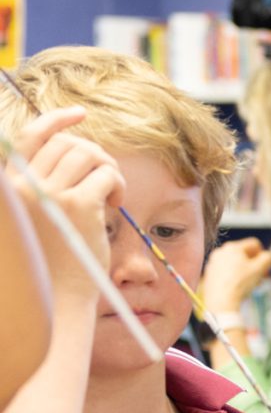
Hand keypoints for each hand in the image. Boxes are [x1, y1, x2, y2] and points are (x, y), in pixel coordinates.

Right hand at [10, 109, 120, 298]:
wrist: (58, 298)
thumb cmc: (49, 261)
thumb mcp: (34, 217)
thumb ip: (40, 184)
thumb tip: (69, 143)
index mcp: (8, 189)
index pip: (29, 138)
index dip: (56, 120)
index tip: (80, 114)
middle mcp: (22, 187)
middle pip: (67, 145)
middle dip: (93, 154)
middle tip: (105, 177)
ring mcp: (48, 195)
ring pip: (89, 155)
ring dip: (108, 169)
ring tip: (110, 195)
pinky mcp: (78, 206)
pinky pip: (106, 174)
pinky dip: (117, 184)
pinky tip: (116, 204)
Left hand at [200, 235, 270, 316]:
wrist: (220, 301)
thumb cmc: (240, 283)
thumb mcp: (259, 269)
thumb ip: (268, 259)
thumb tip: (268, 257)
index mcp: (232, 247)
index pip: (254, 244)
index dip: (263, 255)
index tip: (265, 268)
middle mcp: (220, 251)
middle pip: (243, 254)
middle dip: (254, 265)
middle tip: (260, 277)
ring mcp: (213, 263)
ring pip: (234, 263)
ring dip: (245, 271)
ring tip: (249, 284)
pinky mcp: (210, 274)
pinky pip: (225, 272)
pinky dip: (234, 277)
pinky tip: (238, 288)